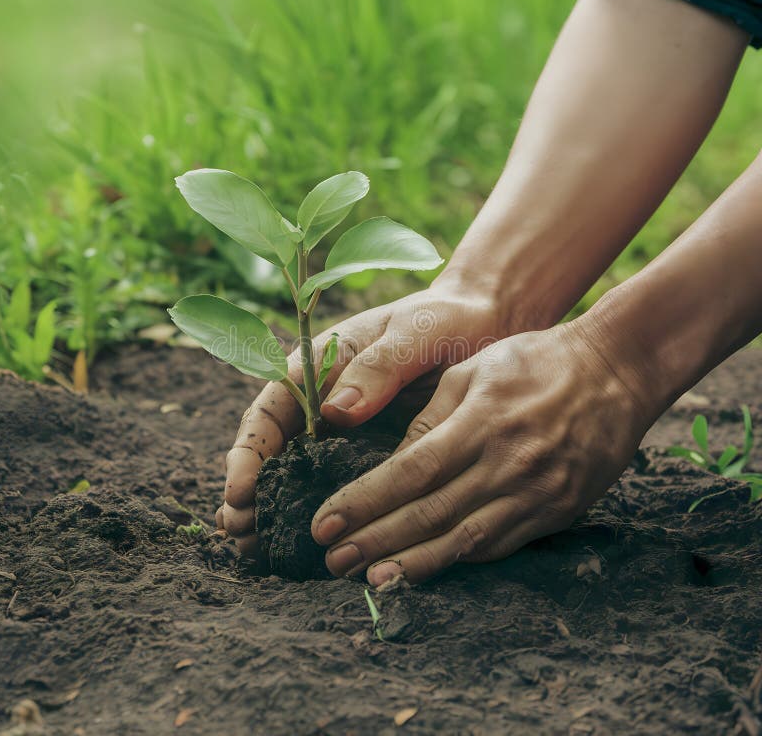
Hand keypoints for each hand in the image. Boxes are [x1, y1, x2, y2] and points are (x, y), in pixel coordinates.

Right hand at [215, 279, 500, 553]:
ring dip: (277, 507)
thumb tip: (336, 412)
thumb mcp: (413, 335)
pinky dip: (320, 508)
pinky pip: (340, 481)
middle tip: (241, 534)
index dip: (249, 453)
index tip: (240, 492)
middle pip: (274, 448)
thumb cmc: (443, 321)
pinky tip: (313, 540)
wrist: (481, 324)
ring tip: (259, 549)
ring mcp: (346, 427)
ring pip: (300, 470)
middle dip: (252, 491)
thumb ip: (378, 367)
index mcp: (321, 366)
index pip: (270, 412)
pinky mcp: (372, 448)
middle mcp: (324, 400)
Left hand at [310, 319, 656, 584]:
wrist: (615, 373)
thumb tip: (394, 464)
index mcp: (479, 423)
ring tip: (370, 579)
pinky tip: (428, 570)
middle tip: (332, 560)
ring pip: (463, 540)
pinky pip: (501, 544)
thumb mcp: (473, 370)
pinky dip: (460, 561)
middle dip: (375, 540)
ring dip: (413, 564)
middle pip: (428, 513)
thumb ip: (430, 417)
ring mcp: (535, 494)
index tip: (325, 523)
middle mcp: (505, 464)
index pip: (407, 473)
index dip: (363, 503)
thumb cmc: (536, 362)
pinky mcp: (557, 512)